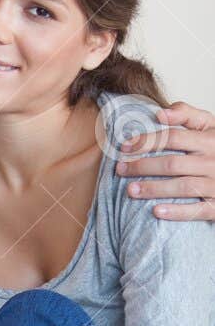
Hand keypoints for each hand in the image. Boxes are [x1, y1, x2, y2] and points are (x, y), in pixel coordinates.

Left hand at [116, 101, 214, 220]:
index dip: (147, 142)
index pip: (174, 138)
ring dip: (154, 189)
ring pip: (183, 186)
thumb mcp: (208, 126)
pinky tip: (156, 211)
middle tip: (121, 169)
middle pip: (173, 163)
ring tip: (130, 190)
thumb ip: (187, 115)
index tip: (125, 147)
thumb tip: (160, 113)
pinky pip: (196, 210)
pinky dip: (177, 211)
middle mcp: (213, 161)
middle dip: (143, 167)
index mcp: (210, 139)